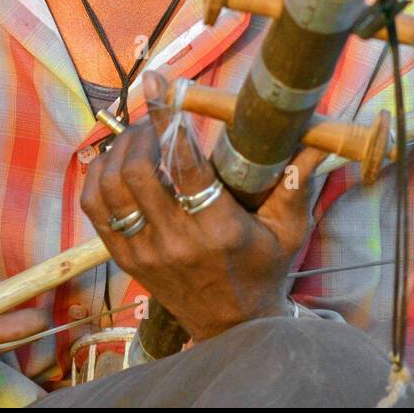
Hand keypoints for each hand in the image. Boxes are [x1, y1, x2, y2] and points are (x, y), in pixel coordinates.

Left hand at [81, 72, 326, 341]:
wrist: (232, 328)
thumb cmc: (265, 271)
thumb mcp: (289, 232)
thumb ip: (295, 185)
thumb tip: (317, 142)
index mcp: (217, 229)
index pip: (185, 164)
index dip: (166, 119)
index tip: (157, 84)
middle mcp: (175, 240)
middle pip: (137, 172)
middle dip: (139, 133)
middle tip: (151, 120)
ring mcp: (145, 252)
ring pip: (109, 189)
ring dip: (117, 153)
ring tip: (135, 139)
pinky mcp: (126, 260)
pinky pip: (96, 211)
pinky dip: (98, 178)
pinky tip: (114, 162)